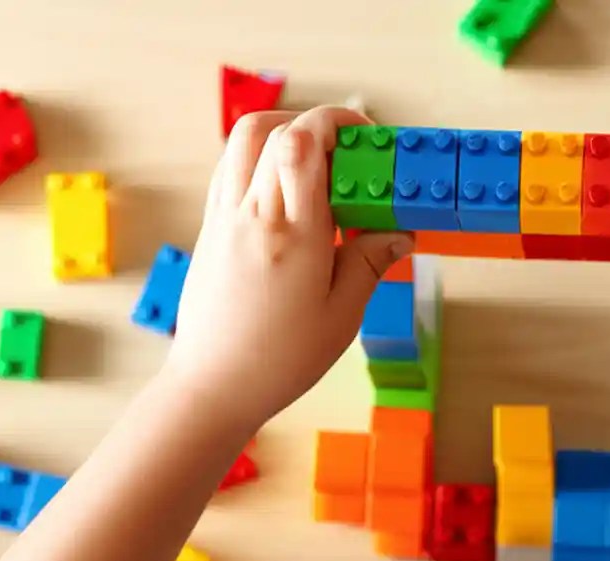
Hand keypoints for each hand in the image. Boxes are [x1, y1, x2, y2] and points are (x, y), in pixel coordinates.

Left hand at [165, 106, 412, 426]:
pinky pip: (231, 168)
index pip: (303, 143)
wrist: (212, 387)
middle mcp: (253, 215)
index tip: (369, 143)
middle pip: (273, 129)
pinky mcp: (211, 228)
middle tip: (351, 156)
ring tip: (319, 168)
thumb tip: (399, 232)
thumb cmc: (279, 360)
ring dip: (285, 133)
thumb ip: (369, 262)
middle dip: (318, 125)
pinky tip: (289, 192)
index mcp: (293, 234)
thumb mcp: (342, 316)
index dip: (337, 123)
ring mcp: (224, 218)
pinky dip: (261, 159)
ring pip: (244, 140)